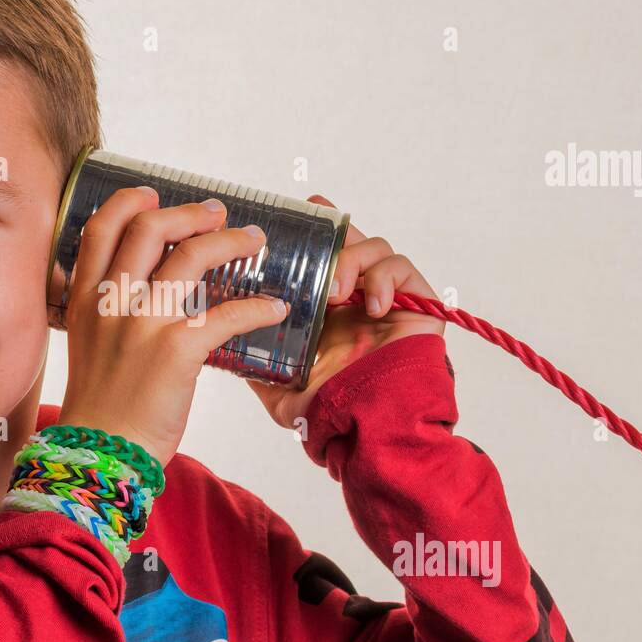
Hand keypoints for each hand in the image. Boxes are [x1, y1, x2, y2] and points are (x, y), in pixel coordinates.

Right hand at [57, 187, 290, 469]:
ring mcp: (143, 324)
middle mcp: (111, 302)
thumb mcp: (89, 347)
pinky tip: (274, 310)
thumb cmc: (100, 409)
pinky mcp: (176, 351)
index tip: (154, 196)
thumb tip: (133, 292)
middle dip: (189, 213)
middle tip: (218, 213)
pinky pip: (226, 314)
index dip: (130, 202)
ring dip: (230, 242)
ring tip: (254, 241)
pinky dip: (257, 308)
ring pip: (191, 257)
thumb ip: (104, 314)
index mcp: (86, 299)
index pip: (100, 229)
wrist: (100, 456)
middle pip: (149, 228)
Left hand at [246, 193, 444, 429]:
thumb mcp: (278, 383)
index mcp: (329, 308)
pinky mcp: (419, 307)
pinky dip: (385, 279)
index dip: (316, 227)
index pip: (324, 253)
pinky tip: (370, 306)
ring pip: (375, 248)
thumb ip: (257, 359)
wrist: (368, 433)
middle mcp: (359, 298)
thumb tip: (222, 341)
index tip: (301, 207)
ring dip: (352, 263)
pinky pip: (405, 270)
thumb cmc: (329, 413)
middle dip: (334, 236)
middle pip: (350, 241)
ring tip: (334, 296)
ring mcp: (390, 300)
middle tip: (317, 260)